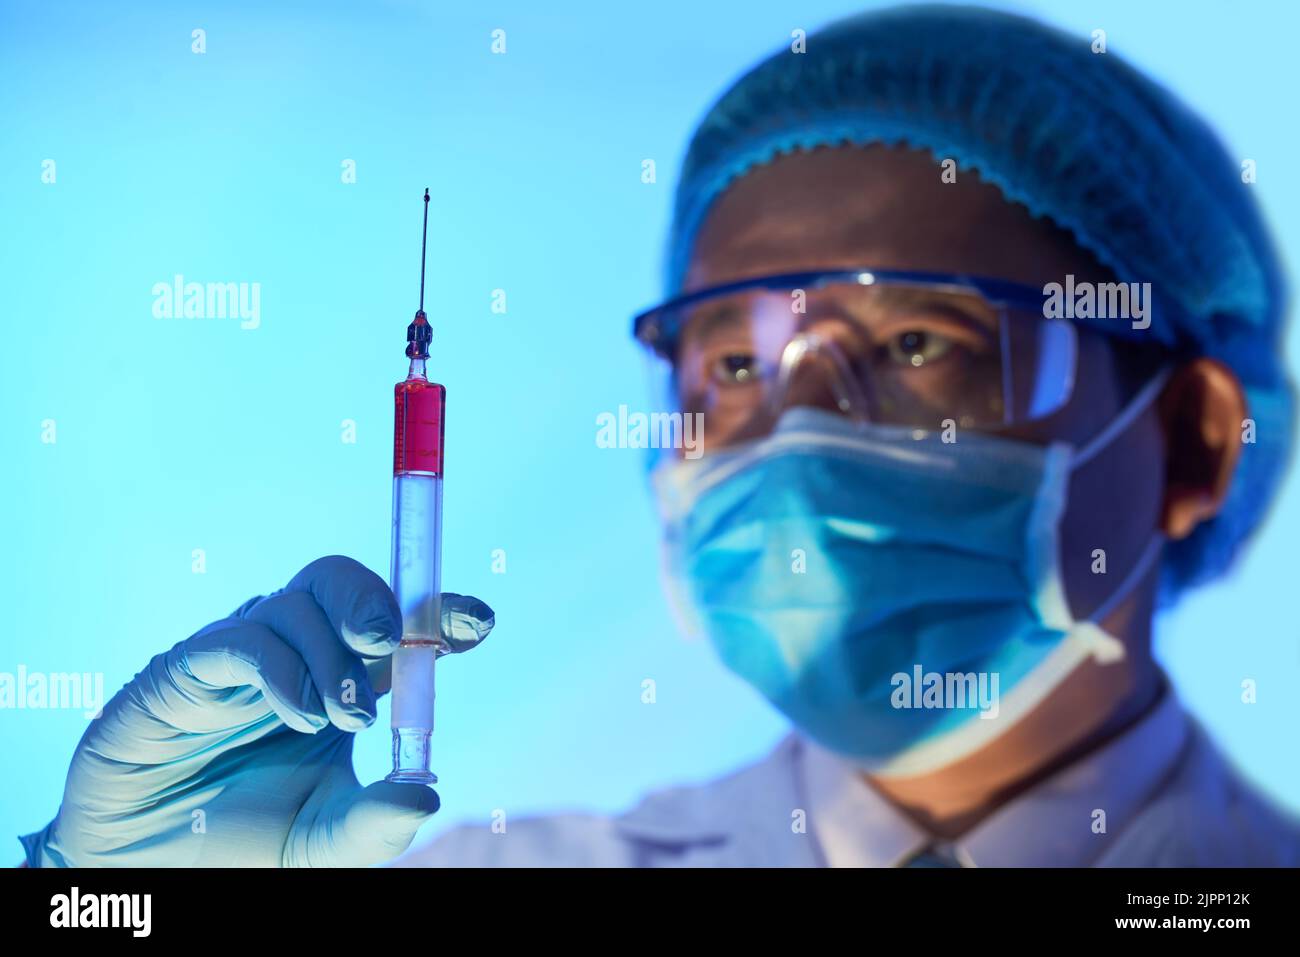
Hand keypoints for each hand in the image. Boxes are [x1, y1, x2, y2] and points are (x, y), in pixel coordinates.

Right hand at [20, 556, 493, 866]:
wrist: (146, 866)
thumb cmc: (239, 844)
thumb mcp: (322, 842)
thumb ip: (373, 825)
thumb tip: (427, 797)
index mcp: (340, 684)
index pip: (394, 628)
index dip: (436, 612)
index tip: (478, 621)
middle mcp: (296, 657)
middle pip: (340, 582)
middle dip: (376, 598)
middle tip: (391, 643)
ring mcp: (243, 656)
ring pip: (298, 600)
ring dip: (334, 654)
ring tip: (344, 717)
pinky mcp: (188, 669)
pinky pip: (244, 638)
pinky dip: (284, 670)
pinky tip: (301, 716)